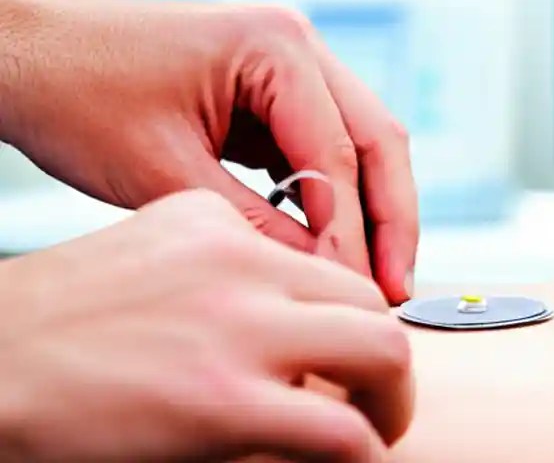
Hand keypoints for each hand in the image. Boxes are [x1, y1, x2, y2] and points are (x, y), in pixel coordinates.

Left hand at [0, 0, 417, 301]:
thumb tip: (318, 274)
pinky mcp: (272, 92)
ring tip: (377, 276)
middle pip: (377, 140)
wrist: (27, 58)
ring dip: (371, 209)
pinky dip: (335, 198)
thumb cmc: (77, 94)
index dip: (355, 231)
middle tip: (398, 286)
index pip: (341, 152)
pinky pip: (325, 148)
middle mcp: (296, 45)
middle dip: (391, 219)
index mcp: (276, 46)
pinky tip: (334, 245)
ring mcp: (289, 65)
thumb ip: (252, 225)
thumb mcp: (163, 173)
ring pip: (362, 144)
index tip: (358, 293)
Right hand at [0, 190, 413, 461]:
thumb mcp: (143, 256)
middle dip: (386, 355)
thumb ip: (219, 267)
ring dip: (391, 399)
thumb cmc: (50, 328)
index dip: (348, 317)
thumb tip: (280, 309)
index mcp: (216, 225)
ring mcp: (239, 329)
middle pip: (368, 299)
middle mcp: (241, 263)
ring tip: (375, 432)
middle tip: (377, 396)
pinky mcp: (227, 402)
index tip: (345, 356)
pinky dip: (363, 452)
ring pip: (383, 350)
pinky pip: (341, 431)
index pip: (322, 261)